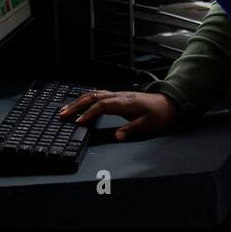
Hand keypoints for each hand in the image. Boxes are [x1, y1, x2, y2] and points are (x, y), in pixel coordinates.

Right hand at [56, 90, 178, 141]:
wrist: (168, 103)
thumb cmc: (159, 114)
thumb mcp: (149, 124)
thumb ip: (132, 129)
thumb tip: (117, 136)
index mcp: (125, 103)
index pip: (102, 106)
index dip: (89, 113)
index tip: (78, 122)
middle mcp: (119, 97)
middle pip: (93, 97)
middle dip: (76, 106)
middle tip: (62, 115)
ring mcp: (118, 95)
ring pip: (94, 95)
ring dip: (78, 101)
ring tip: (65, 110)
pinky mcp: (118, 97)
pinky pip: (98, 95)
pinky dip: (86, 99)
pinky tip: (79, 103)